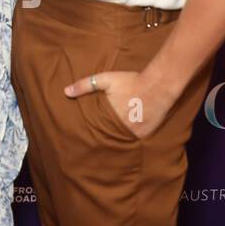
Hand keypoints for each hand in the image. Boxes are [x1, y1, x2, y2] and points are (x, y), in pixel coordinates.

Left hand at [63, 68, 177, 139]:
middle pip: (107, 136)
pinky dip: (129, 138)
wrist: (158, 85)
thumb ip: (85, 85)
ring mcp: (133, 133)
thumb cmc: (131, 81)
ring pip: (120, 139)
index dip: (90, 132)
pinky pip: (133, 140)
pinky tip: (125, 138)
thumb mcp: (106, 79)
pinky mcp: (144, 134)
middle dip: (102, 138)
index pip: (95, 129)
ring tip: (108, 146)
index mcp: (108, 117)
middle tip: (94, 145)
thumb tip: (66, 91)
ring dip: (115, 139)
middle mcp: (120, 128)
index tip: (83, 138)